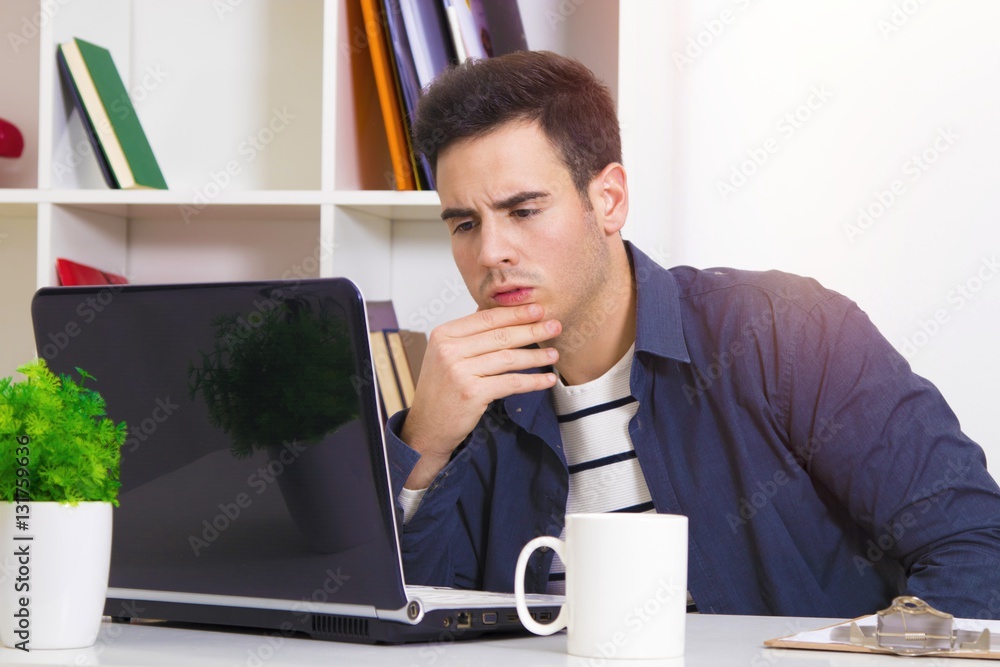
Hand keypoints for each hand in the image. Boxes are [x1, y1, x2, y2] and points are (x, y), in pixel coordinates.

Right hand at [401, 303, 560, 488]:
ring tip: (553, 354)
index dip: (515, 313)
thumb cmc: (441, 390)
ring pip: (508, 358)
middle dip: (532, 330)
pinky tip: (547, 379)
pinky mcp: (471, 393)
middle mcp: (449, 350)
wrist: (427, 426)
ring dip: (536, 356)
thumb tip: (501, 314)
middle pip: (500, 335)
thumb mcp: (446, 355)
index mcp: (444, 334)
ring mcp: (459, 371)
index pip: (486, 318)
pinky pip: (510, 383)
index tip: (537, 310)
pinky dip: (532, 381)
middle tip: (554, 326)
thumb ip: (469, 335)